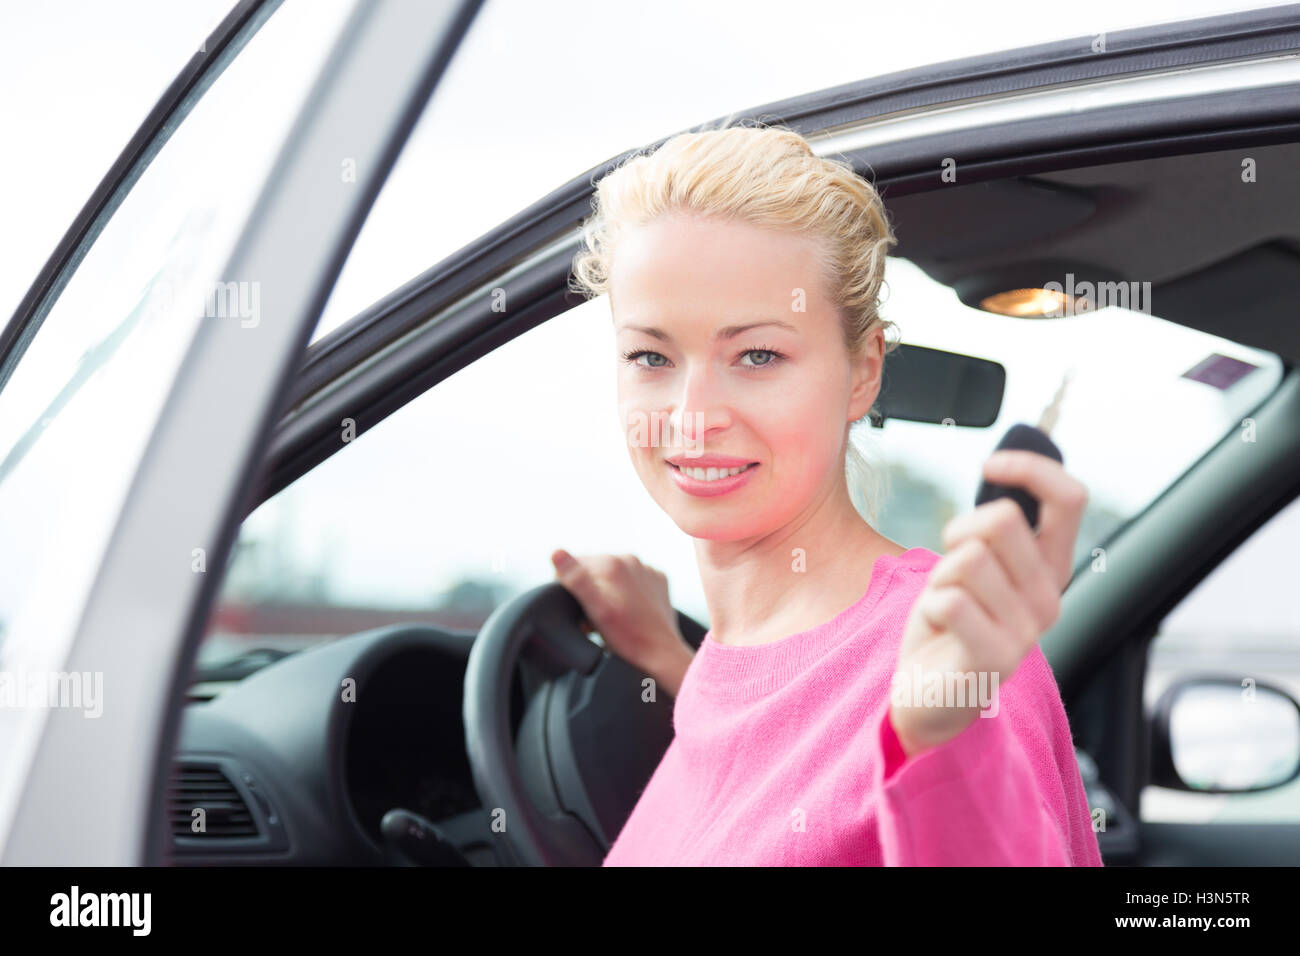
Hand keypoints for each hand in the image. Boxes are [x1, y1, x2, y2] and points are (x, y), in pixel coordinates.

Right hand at [550, 549, 694, 695]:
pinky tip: (626, 612)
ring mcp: (646, 571)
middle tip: (592, 616)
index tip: (576, 607)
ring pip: (614, 575)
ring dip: (606, 591)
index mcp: (612, 563)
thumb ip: (575, 578)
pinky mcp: (657, 582)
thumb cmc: (628, 637)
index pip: (574, 564)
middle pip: (594, 570)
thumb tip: (556, 552)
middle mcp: (631, 560)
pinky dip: (626, 593)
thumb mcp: (594, 609)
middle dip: (588, 589)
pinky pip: (633, 582)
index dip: (568, 587)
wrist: (661, 654)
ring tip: (609, 617)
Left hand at [888, 450, 1087, 757]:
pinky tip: (940, 632)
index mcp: (1051, 570)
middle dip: (959, 531)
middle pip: (1001, 519)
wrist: (931, 697)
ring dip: (941, 576)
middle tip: (951, 569)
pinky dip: (930, 607)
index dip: (1031, 468)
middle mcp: (1049, 599)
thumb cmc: (951, 622)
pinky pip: (949, 600)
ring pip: (967, 558)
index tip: (992, 464)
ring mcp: (1026, 632)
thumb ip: (996, 530)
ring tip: (947, 607)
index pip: (1069, 499)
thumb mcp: (977, 565)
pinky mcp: (994, 659)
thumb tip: (1005, 469)